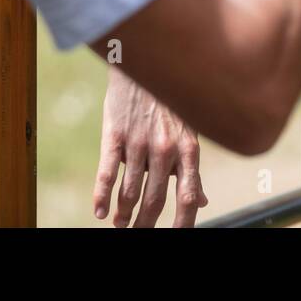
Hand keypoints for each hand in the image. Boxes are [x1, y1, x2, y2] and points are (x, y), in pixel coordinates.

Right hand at [93, 66, 208, 227]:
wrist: (145, 63)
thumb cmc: (168, 102)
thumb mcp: (186, 131)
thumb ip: (191, 169)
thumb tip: (201, 201)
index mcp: (188, 149)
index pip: (188, 196)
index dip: (183, 223)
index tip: (175, 237)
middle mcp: (165, 148)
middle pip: (156, 200)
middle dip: (145, 224)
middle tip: (137, 233)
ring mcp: (139, 142)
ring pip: (130, 191)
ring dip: (123, 214)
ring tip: (119, 225)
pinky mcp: (115, 134)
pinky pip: (108, 172)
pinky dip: (102, 195)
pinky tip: (99, 210)